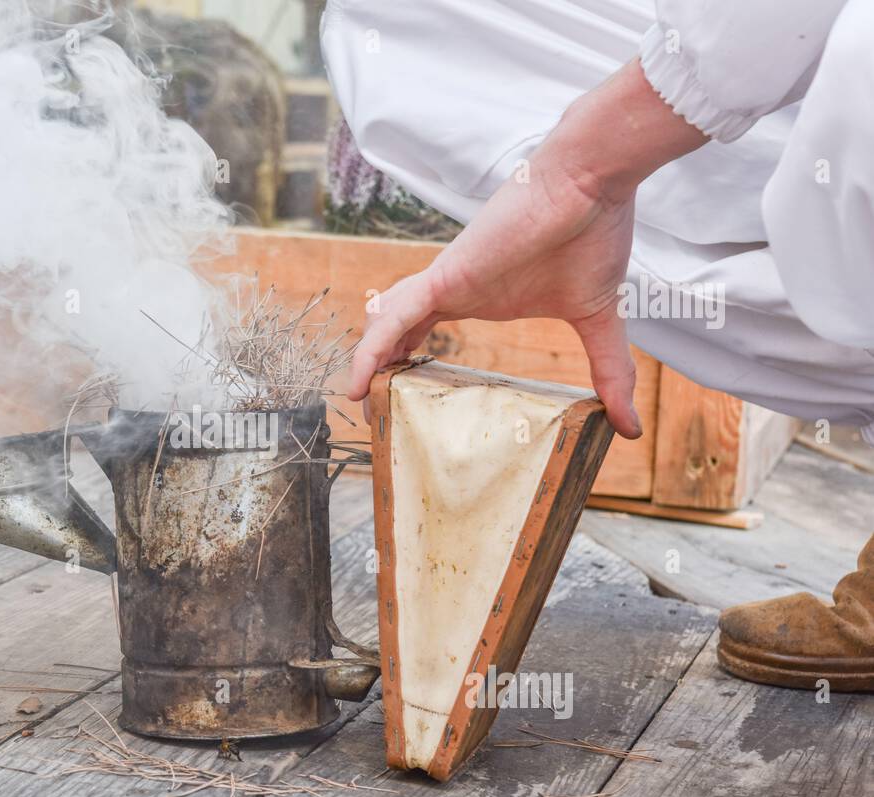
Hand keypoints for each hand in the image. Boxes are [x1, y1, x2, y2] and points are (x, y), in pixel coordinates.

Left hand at [346, 60, 709, 440]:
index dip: (404, 360)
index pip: (423, 330)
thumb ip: (609, 371)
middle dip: (378, 365)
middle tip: (369, 406)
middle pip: (395, 328)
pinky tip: (357, 381)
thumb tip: (632, 427)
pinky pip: (393, 317)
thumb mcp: (598, 317)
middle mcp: (454, 291)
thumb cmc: (593, 233)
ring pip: (385, 324)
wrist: (592, 180)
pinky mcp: (444, 276)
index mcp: (479, 298)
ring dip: (367, 360)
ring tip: (354, 399)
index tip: (395, 394)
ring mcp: (445, 282)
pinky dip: (371, 349)